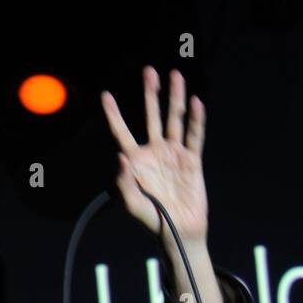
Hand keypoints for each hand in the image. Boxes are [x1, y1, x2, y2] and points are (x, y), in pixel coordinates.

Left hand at [100, 66, 207, 243]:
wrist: (179, 230)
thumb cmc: (152, 219)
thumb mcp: (132, 204)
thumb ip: (124, 182)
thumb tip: (121, 157)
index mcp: (136, 161)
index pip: (122, 133)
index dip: (114, 115)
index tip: (106, 96)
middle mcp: (155, 152)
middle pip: (151, 117)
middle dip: (150, 94)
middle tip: (149, 71)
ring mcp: (174, 154)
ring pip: (174, 119)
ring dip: (175, 98)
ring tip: (176, 75)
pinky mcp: (191, 160)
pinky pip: (193, 136)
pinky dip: (195, 120)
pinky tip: (196, 103)